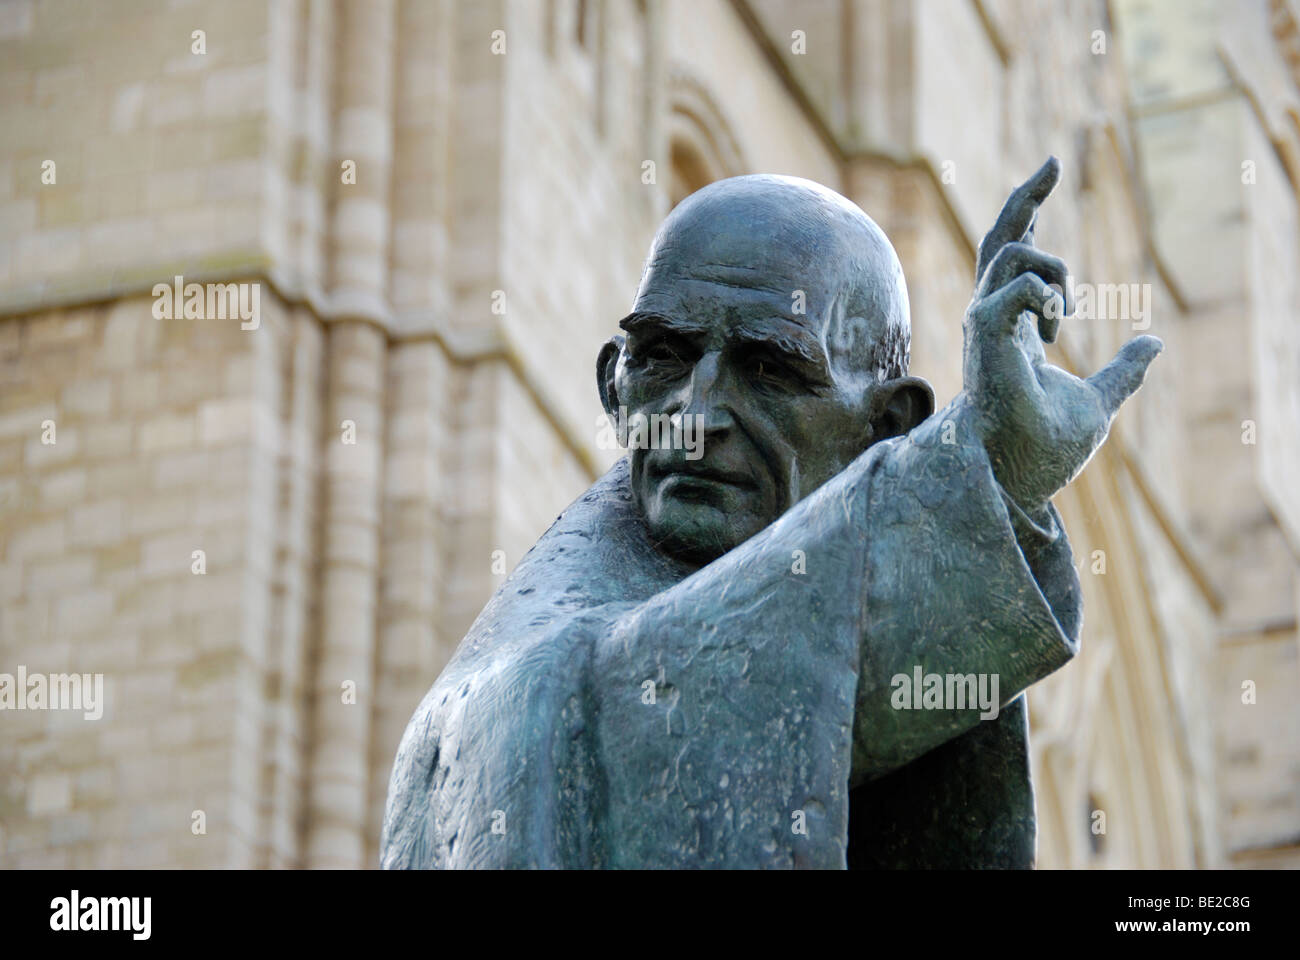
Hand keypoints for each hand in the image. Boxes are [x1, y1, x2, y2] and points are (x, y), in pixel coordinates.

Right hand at [963, 156, 1161, 510]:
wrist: (1022, 475)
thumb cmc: (1044, 445)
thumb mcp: (1099, 399)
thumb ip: (1123, 371)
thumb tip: (1153, 343)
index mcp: (1013, 327)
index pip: (1014, 258)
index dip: (1032, 213)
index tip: (1053, 173)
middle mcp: (992, 318)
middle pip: (999, 239)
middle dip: (1026, 198)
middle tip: (1054, 162)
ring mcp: (984, 325)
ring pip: (1011, 253)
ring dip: (1053, 270)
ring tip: (1066, 311)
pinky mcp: (985, 336)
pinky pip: (1014, 287)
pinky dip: (1042, 293)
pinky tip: (1053, 325)